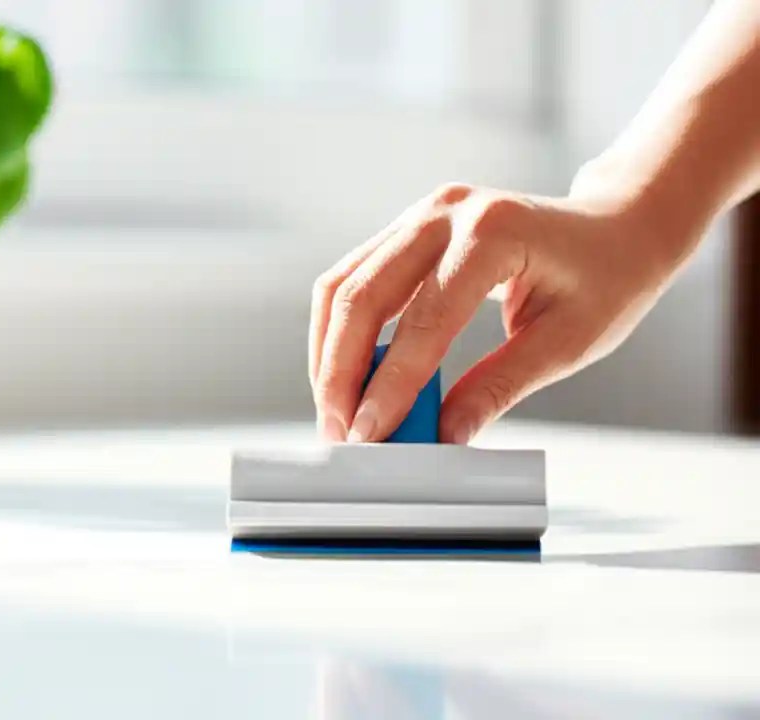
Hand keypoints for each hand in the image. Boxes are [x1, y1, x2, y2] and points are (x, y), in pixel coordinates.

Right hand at [308, 178, 694, 444]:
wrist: (618, 225)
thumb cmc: (607, 279)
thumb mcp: (567, 343)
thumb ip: (499, 388)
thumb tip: (445, 437)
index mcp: (493, 232)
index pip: (423, 319)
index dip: (390, 384)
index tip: (369, 435)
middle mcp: (444, 211)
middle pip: (362, 294)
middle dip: (340, 371)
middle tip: (339, 431)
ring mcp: (420, 213)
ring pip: (342, 284)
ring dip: (329, 353)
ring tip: (336, 411)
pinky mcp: (406, 228)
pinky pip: (353, 278)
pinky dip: (340, 331)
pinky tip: (346, 376)